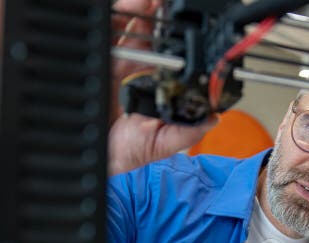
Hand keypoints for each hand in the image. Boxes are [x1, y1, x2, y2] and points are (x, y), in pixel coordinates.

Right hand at [108, 0, 216, 174]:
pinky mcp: (98, 62)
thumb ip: (186, 133)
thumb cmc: (126, 154)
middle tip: (165, 4)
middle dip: (159, 14)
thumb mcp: (161, 145)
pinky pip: (107, 34)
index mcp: (158, 85)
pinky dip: (116, 18)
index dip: (179, 36)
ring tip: (148, 1)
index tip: (186, 23)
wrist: (95, 160)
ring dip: (140, 9)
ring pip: (131, 27)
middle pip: (151, 33)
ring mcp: (118, 64)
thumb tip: (213, 119)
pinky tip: (127, 9)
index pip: (172, 53)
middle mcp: (139, 71)